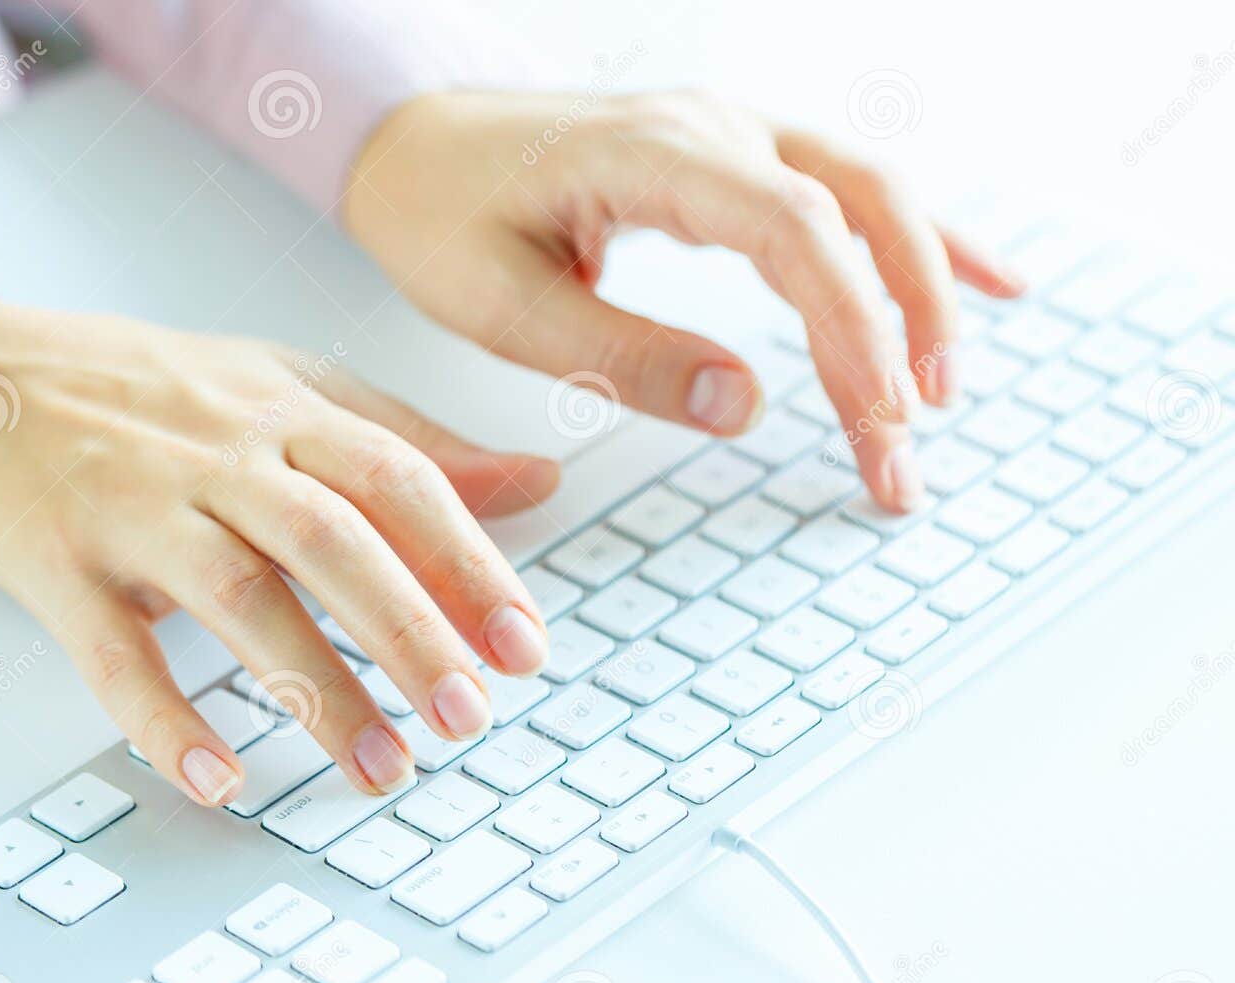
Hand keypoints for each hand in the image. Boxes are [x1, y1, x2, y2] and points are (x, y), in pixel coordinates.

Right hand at [0, 292, 559, 805]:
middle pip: (330, 541)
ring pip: (239, 599)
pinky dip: (166, 719)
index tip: (524, 645)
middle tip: (469, 719)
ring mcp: (135, 511)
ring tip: (380, 768)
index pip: (398, 480)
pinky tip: (220, 778)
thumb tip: (538, 479)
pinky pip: (114, 655)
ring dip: (317, 690)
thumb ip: (410, 438)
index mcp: (283, 413)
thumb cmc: (150, 393)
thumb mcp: (286, 387)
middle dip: (410, 632)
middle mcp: (217, 457)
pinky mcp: (61, 569)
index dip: (470, 562)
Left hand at [345, 89, 1025, 510]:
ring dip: (921, 289)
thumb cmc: (441, 217)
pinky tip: (986, 283)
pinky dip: (918, 242)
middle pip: (856, 208)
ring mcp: (732, 132)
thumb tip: (745, 407)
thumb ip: (620, 355)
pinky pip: (851, 190)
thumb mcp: (502, 307)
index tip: (879, 417)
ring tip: (944, 391)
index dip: (853, 324)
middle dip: (904, 325)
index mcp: (651, 154)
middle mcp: (713, 126)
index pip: (794, 229)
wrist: (413, 144)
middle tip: (909, 440)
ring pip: (869, 194)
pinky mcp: (735, 157)